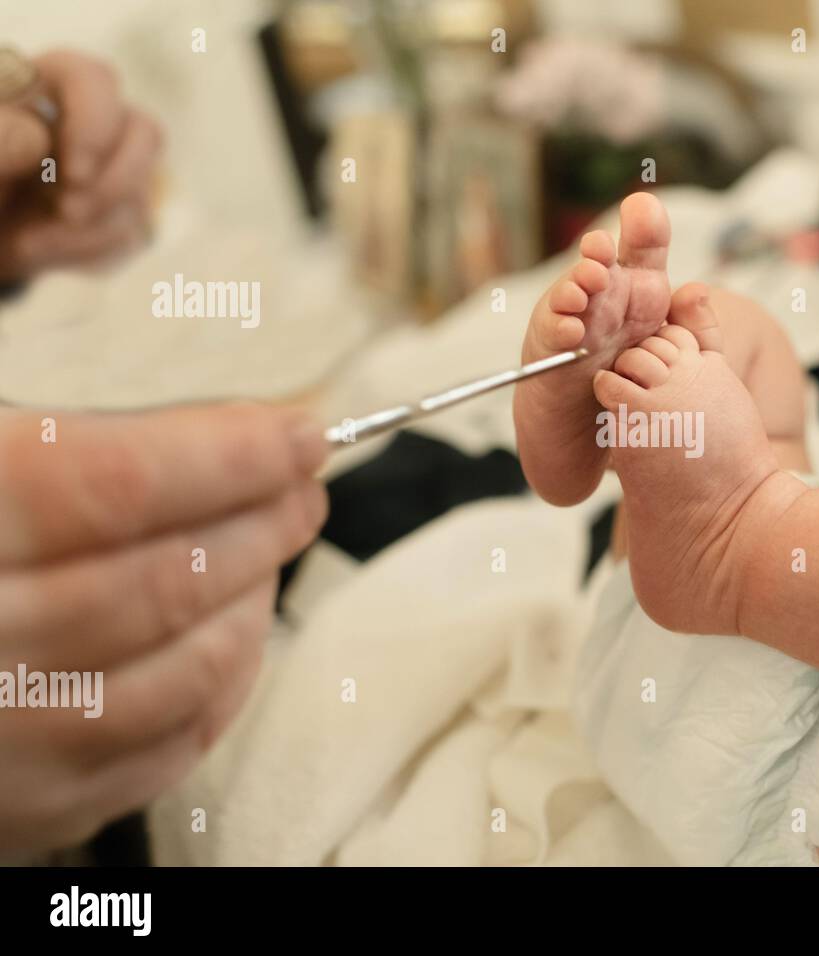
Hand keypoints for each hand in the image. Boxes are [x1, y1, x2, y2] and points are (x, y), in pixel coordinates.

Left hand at [0, 50, 162, 280]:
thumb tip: (36, 138)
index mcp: (47, 87)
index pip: (96, 81)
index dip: (96, 124)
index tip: (74, 174)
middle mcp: (90, 124)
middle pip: (144, 133)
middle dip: (114, 182)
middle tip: (67, 211)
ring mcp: (112, 170)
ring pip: (141, 191)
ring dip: (92, 224)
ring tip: (31, 239)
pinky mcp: (121, 214)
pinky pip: (131, 234)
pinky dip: (84, 250)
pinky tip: (38, 249)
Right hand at [0, 404, 327, 852]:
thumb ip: (77, 446)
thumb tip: (241, 433)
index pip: (114, 486)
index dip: (231, 458)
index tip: (300, 434)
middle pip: (162, 583)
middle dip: (261, 526)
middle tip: (302, 490)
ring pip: (181, 675)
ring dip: (252, 604)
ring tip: (270, 554)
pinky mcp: (27, 804)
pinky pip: (166, 749)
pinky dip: (224, 684)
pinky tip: (235, 632)